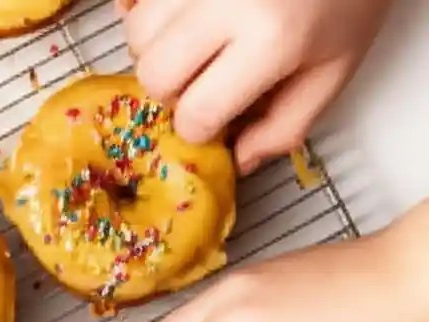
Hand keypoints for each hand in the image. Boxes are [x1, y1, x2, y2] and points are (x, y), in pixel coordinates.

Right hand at [121, 0, 389, 172]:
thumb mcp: (333, 70)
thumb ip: (285, 126)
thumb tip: (236, 159)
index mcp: (271, 38)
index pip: (196, 113)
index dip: (200, 128)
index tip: (215, 121)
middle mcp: (224, 1)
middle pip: (153, 75)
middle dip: (172, 91)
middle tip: (202, 81)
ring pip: (134, 34)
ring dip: (155, 49)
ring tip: (192, 43)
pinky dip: (140, 12)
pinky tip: (176, 16)